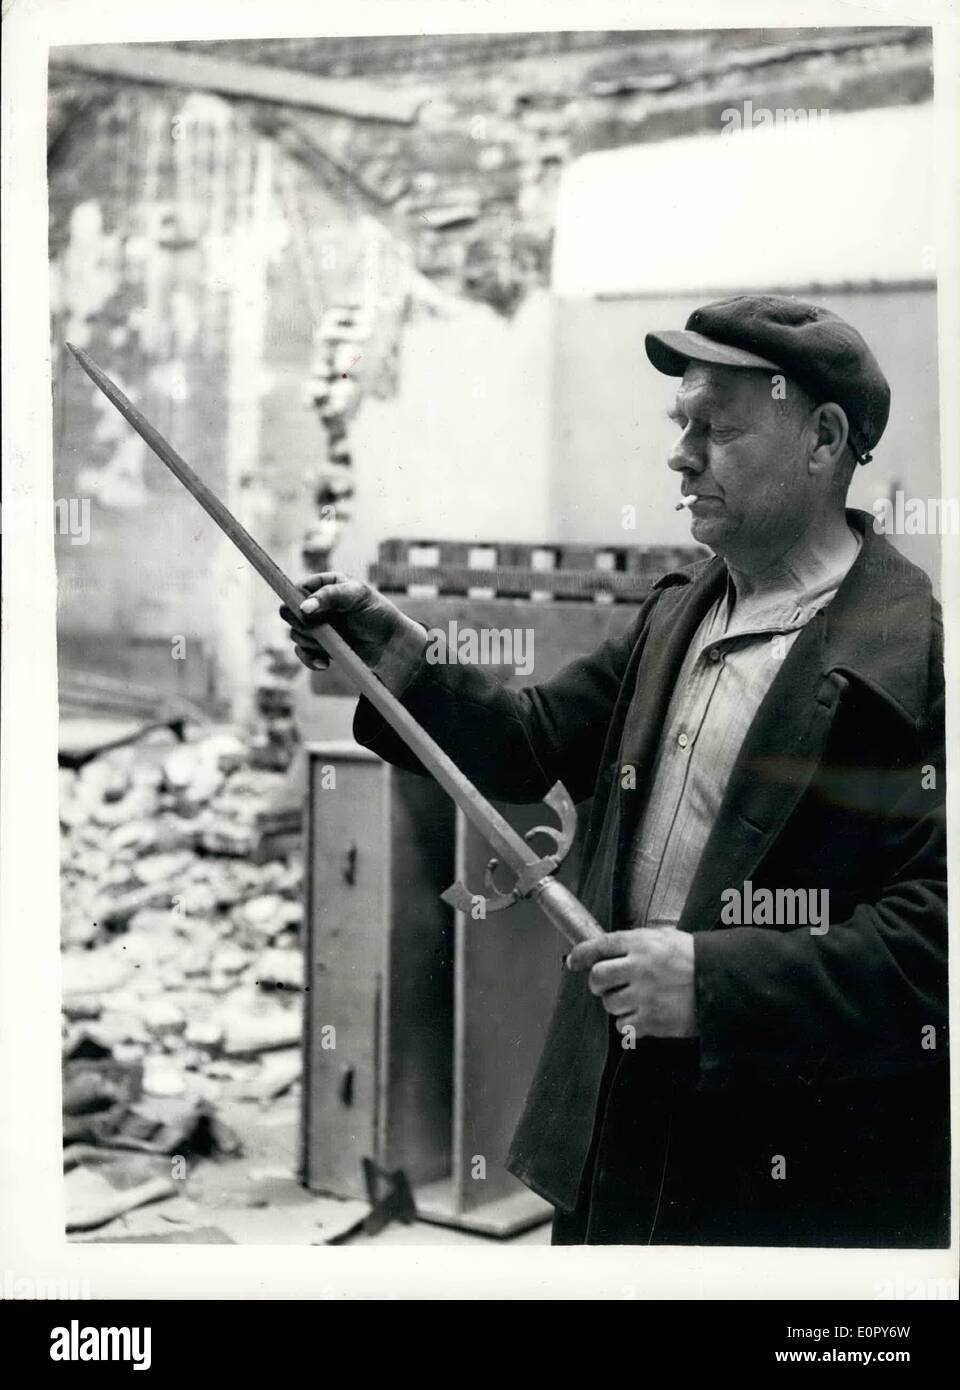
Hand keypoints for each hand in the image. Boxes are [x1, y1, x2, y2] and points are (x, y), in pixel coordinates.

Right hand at [279, 572, 408, 671]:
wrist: (390, 644)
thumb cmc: (378, 614)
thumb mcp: (357, 596)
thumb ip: (330, 596)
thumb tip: (304, 607)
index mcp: (324, 584)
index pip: (296, 589)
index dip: (296, 601)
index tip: (307, 613)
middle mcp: (317, 604)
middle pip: (289, 613)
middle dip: (303, 624)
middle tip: (320, 630)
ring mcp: (317, 625)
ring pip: (295, 634)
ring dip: (311, 642)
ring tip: (335, 642)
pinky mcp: (319, 645)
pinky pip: (301, 652)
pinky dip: (310, 659)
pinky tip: (325, 663)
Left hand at [566, 928, 697, 1038]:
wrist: (723, 983)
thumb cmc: (696, 959)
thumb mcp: (666, 938)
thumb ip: (637, 942)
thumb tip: (610, 949)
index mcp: (641, 944)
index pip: (599, 946)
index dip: (581, 955)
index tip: (574, 961)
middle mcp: (638, 968)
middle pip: (597, 978)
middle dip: (598, 984)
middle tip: (606, 986)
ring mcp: (644, 996)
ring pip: (609, 1004)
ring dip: (616, 1005)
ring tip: (634, 1001)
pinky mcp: (652, 1021)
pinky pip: (624, 1026)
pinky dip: (629, 1024)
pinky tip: (643, 1016)